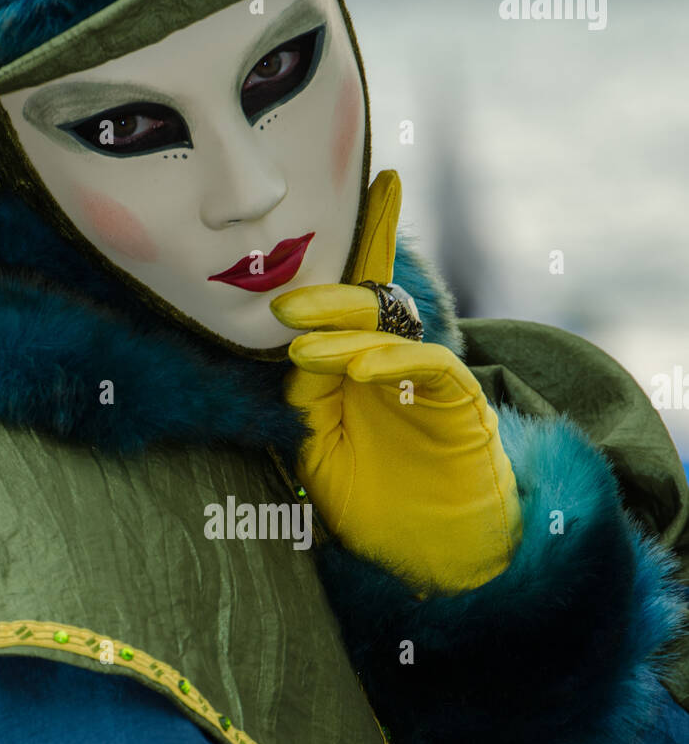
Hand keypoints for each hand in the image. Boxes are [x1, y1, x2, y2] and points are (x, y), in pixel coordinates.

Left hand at [273, 171, 521, 592]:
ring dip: (345, 337)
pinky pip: (430, 367)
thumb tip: (292, 355)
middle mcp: (398, 365)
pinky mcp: (458, 405)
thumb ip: (307, 399)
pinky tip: (362, 372)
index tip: (373, 184)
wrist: (430, 558)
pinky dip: (394, 362)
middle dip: (327, 300)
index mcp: (363, 369)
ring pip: (392, 333)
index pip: (359, 302)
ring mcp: (429, 382)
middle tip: (284, 306)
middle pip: (369, 308)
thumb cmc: (375, 506)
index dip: (368, 242)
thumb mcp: (320, 451)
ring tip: (303, 351)